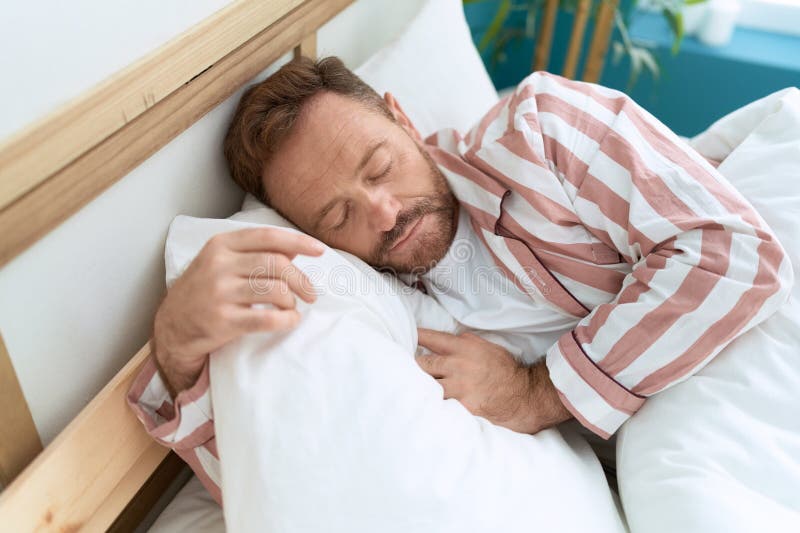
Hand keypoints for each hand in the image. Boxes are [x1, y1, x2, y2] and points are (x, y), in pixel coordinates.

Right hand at [153, 227, 323, 395]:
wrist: (171, 327)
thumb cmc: (202, 291)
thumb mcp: (220, 262)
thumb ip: (253, 253)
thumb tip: (295, 251)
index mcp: (221, 245)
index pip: (268, 237)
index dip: (298, 242)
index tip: (319, 250)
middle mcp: (219, 265)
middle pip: (277, 264)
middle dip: (301, 280)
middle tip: (310, 293)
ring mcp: (220, 293)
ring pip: (275, 290)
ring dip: (292, 301)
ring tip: (291, 308)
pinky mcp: (223, 321)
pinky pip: (267, 319)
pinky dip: (286, 320)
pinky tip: (289, 321)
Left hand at [415, 328, 571, 433]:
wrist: (524, 395)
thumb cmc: (504, 370)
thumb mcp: (486, 346)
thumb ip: (463, 342)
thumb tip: (441, 341)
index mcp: (462, 347)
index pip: (429, 338)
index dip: (414, 338)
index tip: (404, 340)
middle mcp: (457, 365)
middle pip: (421, 365)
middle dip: (413, 369)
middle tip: (403, 372)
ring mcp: (459, 388)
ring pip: (427, 388)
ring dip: (420, 390)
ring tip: (412, 393)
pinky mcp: (462, 407)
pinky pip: (440, 407)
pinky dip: (433, 407)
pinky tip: (426, 410)